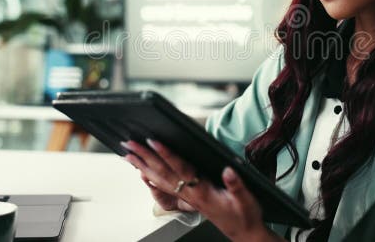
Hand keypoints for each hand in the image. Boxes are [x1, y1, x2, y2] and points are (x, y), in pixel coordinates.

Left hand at [122, 139, 279, 241]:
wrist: (244, 233)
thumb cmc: (244, 217)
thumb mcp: (246, 200)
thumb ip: (236, 185)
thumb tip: (228, 170)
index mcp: (202, 192)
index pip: (180, 169)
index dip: (166, 154)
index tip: (153, 142)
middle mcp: (191, 195)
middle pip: (163, 173)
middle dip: (145, 157)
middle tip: (130, 144)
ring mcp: (188, 198)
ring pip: (160, 180)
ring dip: (143, 166)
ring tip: (129, 155)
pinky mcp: (188, 199)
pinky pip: (165, 187)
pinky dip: (151, 179)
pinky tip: (143, 174)